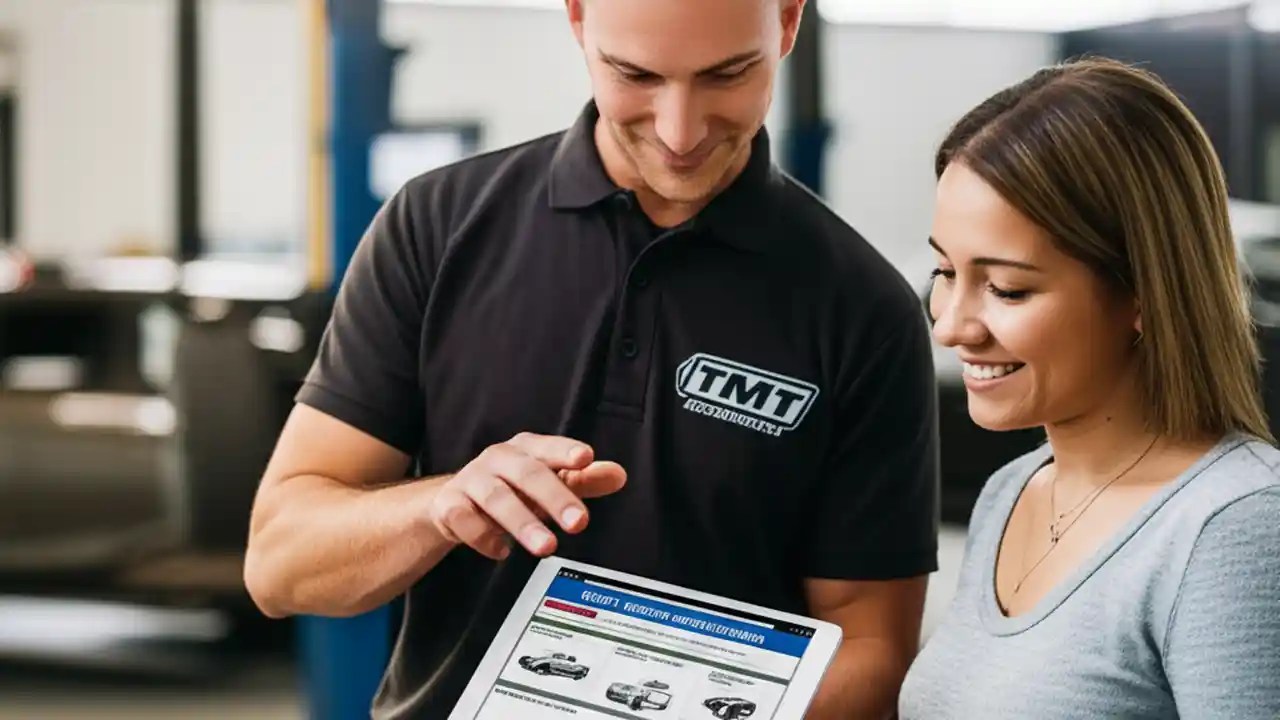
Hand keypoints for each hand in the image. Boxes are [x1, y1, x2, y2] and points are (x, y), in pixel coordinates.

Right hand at [427, 432, 626, 559]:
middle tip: (580, 523)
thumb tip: (619, 475)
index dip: (565, 451)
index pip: (548, 447)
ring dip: (523, 523)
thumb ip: (584, 481)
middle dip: (555, 498)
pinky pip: (465, 519)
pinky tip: (502, 551)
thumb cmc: (511, 489)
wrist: (453, 504)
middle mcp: (497, 459)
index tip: (585, 458)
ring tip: (547, 546)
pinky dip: (484, 537)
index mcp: (526, 449)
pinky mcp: (450, 505)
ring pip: (497, 498)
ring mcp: (471, 480)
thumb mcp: (548, 483)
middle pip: (527, 474)